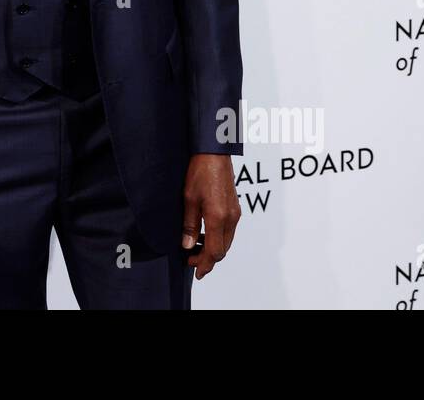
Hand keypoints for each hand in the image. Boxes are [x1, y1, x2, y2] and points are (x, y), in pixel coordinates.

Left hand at [182, 153, 240, 278]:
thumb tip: (187, 246)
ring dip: (213, 249)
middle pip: (223, 250)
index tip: (195, 271)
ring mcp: (235, 213)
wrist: (214, 153)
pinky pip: (229, 231)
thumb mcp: (188, 199)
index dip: (204, 264)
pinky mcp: (235, 208)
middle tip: (191, 260)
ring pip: (227, 241)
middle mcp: (231, 218)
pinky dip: (218, 238)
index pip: (215, 252)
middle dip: (208, 259)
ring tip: (195, 248)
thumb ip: (189, 225)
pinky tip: (205, 234)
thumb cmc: (200, 171)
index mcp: (218, 218)